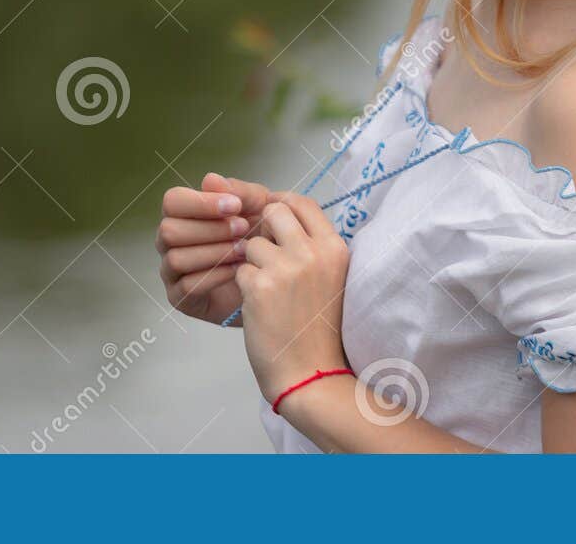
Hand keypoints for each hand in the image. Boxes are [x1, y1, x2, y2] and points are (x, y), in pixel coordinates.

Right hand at [157, 172, 277, 324]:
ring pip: (177, 258)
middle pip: (170, 230)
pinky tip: (238, 269)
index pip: (172, 201)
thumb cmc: (258, 235)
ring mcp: (171, 271)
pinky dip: (216, 276)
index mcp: (181, 214)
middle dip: (210, 229)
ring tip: (245, 250)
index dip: (201, 202)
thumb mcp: (258, 207)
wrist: (271, 276)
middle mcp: (169, 241)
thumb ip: (239, 191)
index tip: (235, 206)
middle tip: (243, 229)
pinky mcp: (181, 297)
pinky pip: (188, 286)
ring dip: (215, 252)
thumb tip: (210, 180)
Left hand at [236, 194, 350, 400]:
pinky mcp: (260, 286)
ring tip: (269, 293)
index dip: (281, 203)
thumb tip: (279, 214)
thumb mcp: (332, 279)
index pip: (303, 202)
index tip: (271, 216)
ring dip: (253, 264)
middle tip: (266, 255)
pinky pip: (240, 270)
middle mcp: (313, 252)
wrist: (312, 374)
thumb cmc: (319, 330)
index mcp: (335, 248)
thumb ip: (313, 247)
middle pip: (273, 211)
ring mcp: (286, 267)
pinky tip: (261, 308)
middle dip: (262, 229)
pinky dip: (245, 287)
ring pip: (252, 244)